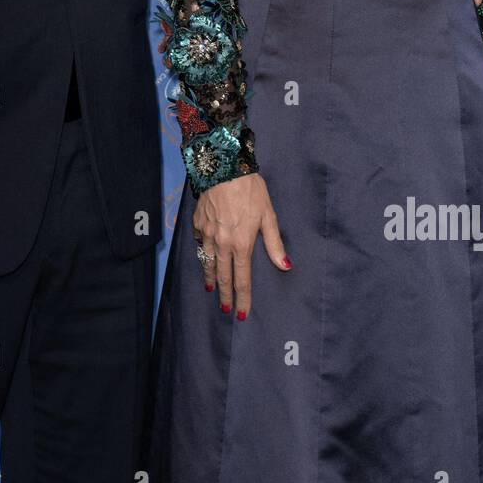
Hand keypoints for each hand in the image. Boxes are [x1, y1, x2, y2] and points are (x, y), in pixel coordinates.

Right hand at [193, 173, 289, 318]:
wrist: (224, 168)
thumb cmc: (251, 190)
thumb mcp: (268, 216)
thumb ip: (274, 243)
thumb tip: (285, 266)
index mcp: (242, 244)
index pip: (242, 280)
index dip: (243, 299)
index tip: (241, 314)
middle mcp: (222, 244)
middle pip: (222, 276)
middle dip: (225, 295)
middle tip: (225, 308)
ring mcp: (207, 235)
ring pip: (207, 263)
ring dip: (210, 278)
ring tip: (210, 288)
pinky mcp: (197, 224)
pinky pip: (199, 243)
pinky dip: (202, 253)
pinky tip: (204, 255)